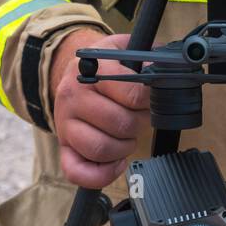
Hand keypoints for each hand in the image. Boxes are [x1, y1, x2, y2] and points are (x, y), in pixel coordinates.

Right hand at [50, 30, 149, 188]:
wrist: (74, 72)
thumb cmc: (105, 66)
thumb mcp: (124, 50)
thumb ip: (147, 57)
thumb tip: (162, 70)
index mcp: (92, 70)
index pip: (132, 93)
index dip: (149, 100)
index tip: (150, 98)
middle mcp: (73, 96)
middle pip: (120, 123)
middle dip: (139, 123)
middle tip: (139, 116)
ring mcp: (65, 124)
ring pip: (101, 148)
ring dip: (123, 147)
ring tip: (126, 136)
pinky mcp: (63, 145)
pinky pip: (77, 171)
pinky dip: (102, 174)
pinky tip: (116, 162)